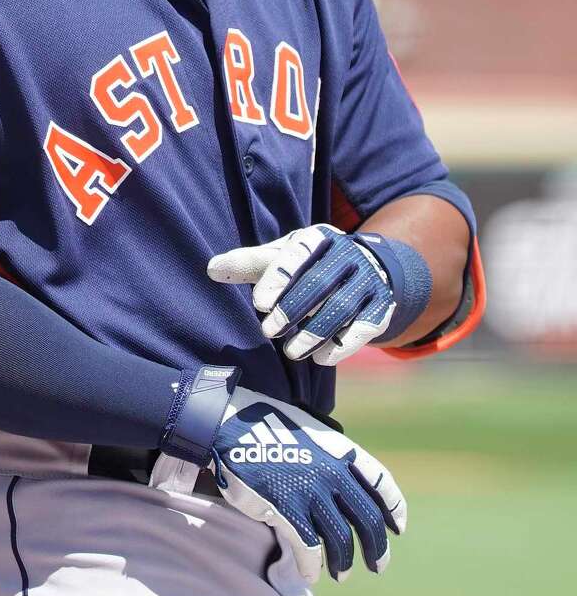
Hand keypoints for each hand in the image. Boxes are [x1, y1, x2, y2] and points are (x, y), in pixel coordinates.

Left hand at [208, 225, 394, 364]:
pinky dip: (342, 345)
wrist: (366, 268)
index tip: (259, 303)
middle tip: (268, 331)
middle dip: (292, 310)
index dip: (278, 278)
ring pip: (342, 308)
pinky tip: (320, 358)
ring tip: (290, 352)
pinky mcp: (382, 307)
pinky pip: (364, 328)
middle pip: (319, 283)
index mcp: (318, 237)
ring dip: (314, 333)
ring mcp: (369, 280)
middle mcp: (348, 254)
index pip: (297, 254)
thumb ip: (251, 263)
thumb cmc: (311, 263)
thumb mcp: (283, 257)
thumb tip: (212, 269)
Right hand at [210, 387, 406, 582]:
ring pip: (340, 540)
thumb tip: (347, 482)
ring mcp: (310, 492)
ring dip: (345, 562)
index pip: (381, 484)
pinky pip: (307, 548)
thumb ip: (331, 454)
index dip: (393, 509)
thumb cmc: (266, 423)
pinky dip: (311, 566)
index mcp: (340, 450)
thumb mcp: (309, 429)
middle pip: (367, 520)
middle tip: (377, 565)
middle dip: (376, 548)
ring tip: (343, 573)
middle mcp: (332, 473)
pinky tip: (311, 573)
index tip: (396, 527)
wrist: (229, 424)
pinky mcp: (286, 509)